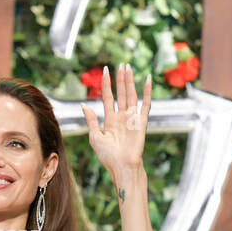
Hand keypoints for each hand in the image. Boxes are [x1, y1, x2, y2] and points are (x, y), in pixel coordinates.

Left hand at [80, 63, 150, 178]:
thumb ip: (91, 120)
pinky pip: (146, 103)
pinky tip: (147, 79)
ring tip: (128, 66)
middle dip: (120, 78)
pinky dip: (147, 92)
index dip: (106, 84)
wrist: (122, 167)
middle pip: (121, 93)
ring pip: (131, 94)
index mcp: (110, 120)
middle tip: (121, 63)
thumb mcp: (95, 137)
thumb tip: (84, 105)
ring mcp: (132, 118)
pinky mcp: (142, 122)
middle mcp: (122, 116)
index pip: (108, 97)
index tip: (105, 70)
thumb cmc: (108, 157)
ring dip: (130, 81)